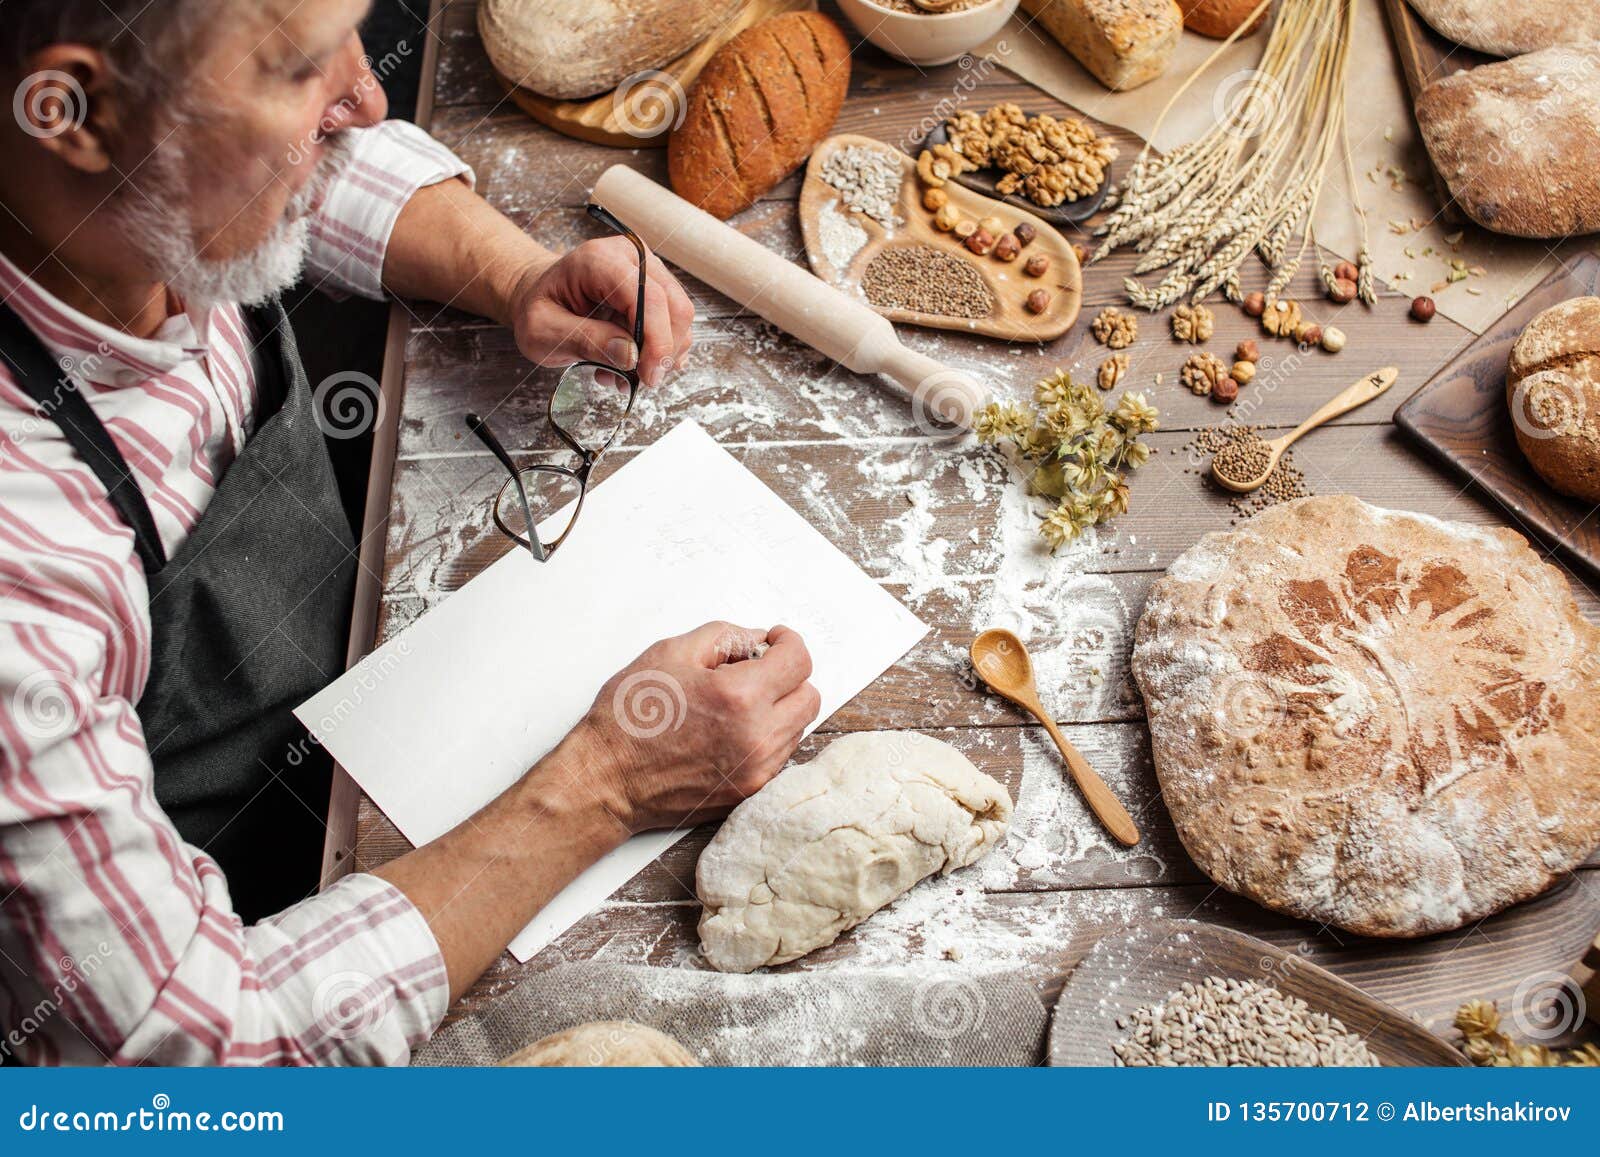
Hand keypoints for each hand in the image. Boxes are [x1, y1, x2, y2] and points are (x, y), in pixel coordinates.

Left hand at [505, 236, 693, 386]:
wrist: (538, 297)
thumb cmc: (537, 310)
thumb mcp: (543, 332)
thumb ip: (586, 341)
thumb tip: (632, 356)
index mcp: (600, 260)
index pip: (649, 298)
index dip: (657, 342)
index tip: (648, 377)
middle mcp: (631, 257)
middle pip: (675, 306)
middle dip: (663, 352)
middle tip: (639, 381)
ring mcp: (647, 270)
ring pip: (679, 317)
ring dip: (658, 354)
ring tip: (621, 372)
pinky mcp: (655, 288)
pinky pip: (673, 323)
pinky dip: (657, 350)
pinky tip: (628, 361)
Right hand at [578, 622, 821, 832]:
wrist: (607, 780)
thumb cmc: (629, 718)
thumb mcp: (670, 653)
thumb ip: (724, 637)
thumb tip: (756, 640)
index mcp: (740, 695)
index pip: (799, 661)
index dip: (788, 642)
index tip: (774, 640)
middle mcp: (758, 736)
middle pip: (809, 696)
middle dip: (788, 676)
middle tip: (756, 671)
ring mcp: (757, 769)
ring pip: (798, 727)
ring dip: (779, 708)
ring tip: (736, 703)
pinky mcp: (749, 791)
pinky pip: (780, 754)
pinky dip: (768, 736)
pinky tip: (732, 729)